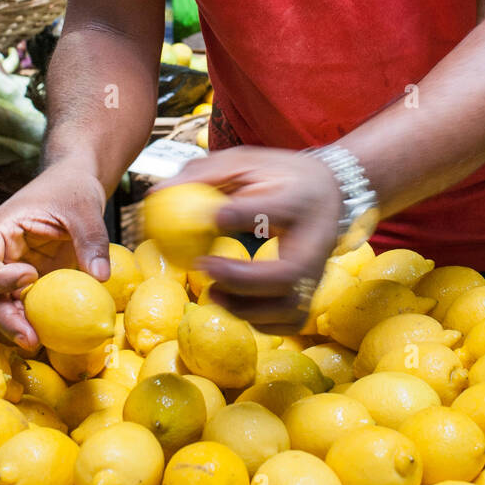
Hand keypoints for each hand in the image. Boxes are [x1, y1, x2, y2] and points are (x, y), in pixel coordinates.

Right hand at [0, 163, 108, 352]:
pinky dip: (28, 327)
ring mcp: (12, 276)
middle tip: (31, 339)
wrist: (74, 185)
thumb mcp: (84, 207)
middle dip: (4, 321)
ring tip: (38, 344)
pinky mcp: (29, 289)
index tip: (30, 277)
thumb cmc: (72, 189)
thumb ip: (91, 239)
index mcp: (0, 233)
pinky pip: (20, 314)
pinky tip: (49, 340)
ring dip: (10, 331)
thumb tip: (100, 278)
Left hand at [165, 147, 342, 332]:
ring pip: (290, 305)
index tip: (212, 217)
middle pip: (289, 272)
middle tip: (205, 267)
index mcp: (302, 199)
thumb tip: (155, 194)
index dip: (243, 214)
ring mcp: (317, 271)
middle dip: (243, 278)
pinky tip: (233, 303)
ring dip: (247, 307)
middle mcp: (317, 239)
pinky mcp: (311, 292)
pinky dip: (260, 322)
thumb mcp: (245, 162)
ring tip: (213, 292)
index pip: (277, 208)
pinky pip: (289, 321)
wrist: (328, 192)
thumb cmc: (277, 177)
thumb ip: (204, 174)